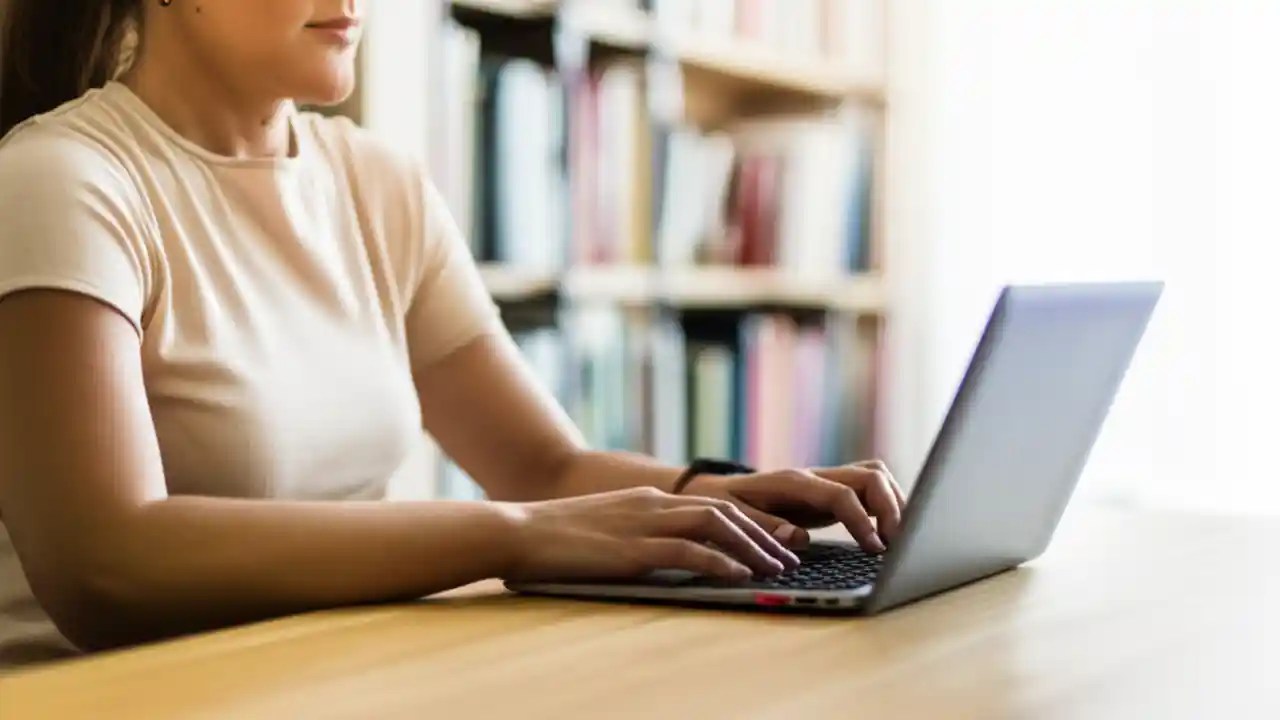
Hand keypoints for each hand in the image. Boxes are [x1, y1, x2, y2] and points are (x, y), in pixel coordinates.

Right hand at [501, 487, 800, 582]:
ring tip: (776, 568)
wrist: (518, 530)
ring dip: (751, 547)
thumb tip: (660, 552)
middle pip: (724, 510)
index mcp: (647, 499)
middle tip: (791, 554)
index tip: (776, 536)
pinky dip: (719, 562)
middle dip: (762, 532)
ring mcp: (643, 524)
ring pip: (715, 526)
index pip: (711, 503)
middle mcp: (652, 504)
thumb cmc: (554, 537)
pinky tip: (739, 575)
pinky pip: (688, 552)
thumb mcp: (605, 527)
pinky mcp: (632, 549)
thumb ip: (636, 532)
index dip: (749, 519)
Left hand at [682, 460, 906, 553]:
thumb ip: (766, 526)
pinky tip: (888, 534)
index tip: (875, 549)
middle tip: (897, 544)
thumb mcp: (734, 517)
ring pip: (876, 477)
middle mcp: (815, 476)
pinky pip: (870, 490)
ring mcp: (826, 482)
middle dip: (891, 508)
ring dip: (895, 504)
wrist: (716, 492)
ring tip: (899, 540)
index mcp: (793, 482)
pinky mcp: (831, 493)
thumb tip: (798, 538)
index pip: (840, 494)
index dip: (861, 520)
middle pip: (870, 476)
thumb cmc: (725, 506)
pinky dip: (886, 507)